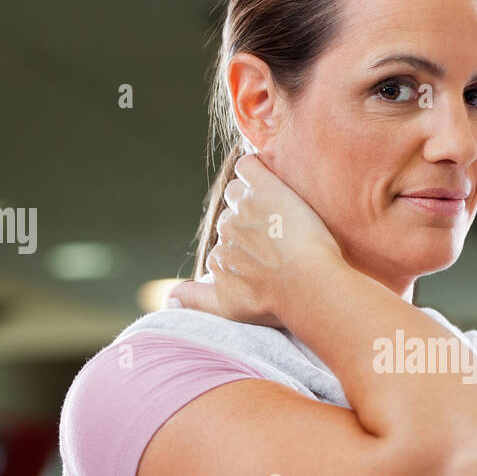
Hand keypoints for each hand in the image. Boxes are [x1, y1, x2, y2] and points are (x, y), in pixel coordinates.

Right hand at [167, 153, 342, 325]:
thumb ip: (197, 300)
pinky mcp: (262, 187)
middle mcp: (224, 231)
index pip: (222, 244)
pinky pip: (249, 167)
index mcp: (216, 257)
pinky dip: (257, 170)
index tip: (265, 261)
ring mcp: (242, 207)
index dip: (245, 251)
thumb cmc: (279, 302)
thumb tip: (169, 297)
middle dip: (252, 227)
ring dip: (256, 201)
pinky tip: (271, 185)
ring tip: (281, 219)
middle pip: (232, 219)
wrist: (307, 284)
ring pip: (240, 194)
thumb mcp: (228, 309)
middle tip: (280, 242)